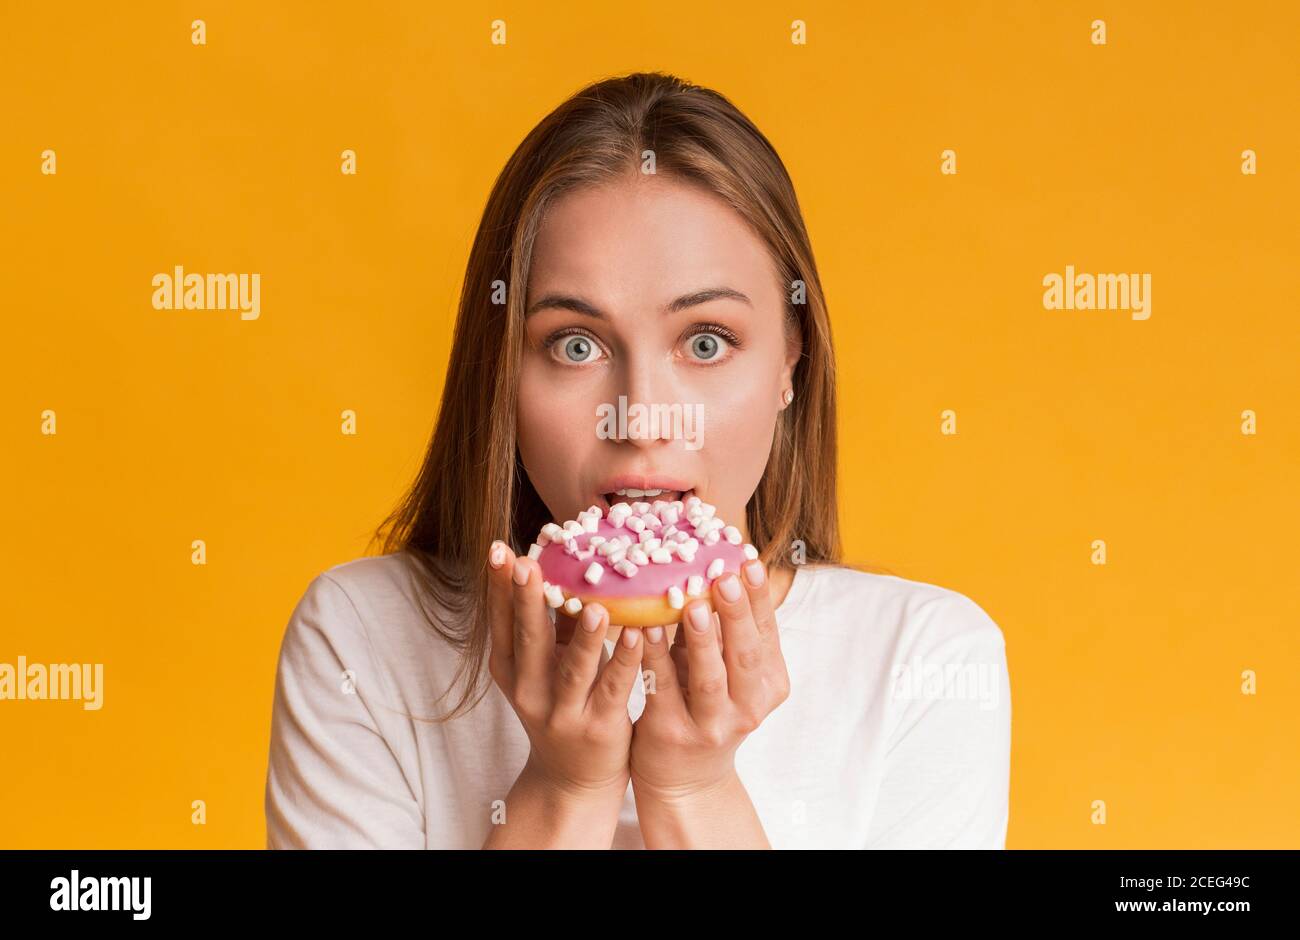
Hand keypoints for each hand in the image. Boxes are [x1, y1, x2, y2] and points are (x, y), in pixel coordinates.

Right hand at [485, 540, 642, 799]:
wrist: (572, 779)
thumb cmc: (563, 706)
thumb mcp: (546, 666)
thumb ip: (553, 624)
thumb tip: (560, 564)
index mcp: (512, 668)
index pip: (501, 621)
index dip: (499, 586)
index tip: (499, 549)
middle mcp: (530, 690)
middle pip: (528, 639)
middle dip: (527, 601)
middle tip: (526, 564)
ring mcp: (563, 712)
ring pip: (573, 668)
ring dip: (584, 637)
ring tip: (596, 607)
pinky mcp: (599, 728)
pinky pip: (612, 689)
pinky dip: (623, 663)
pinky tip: (635, 637)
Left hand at [629, 559, 790, 801]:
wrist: (686, 779)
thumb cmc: (704, 705)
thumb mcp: (727, 671)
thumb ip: (727, 631)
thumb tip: (719, 565)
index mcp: (768, 685)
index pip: (767, 635)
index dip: (759, 599)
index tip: (749, 562)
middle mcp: (746, 708)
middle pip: (745, 656)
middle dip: (736, 615)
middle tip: (724, 577)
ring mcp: (710, 725)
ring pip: (708, 678)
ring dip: (700, 639)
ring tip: (692, 604)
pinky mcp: (671, 733)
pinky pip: (662, 689)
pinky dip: (655, 656)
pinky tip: (645, 628)